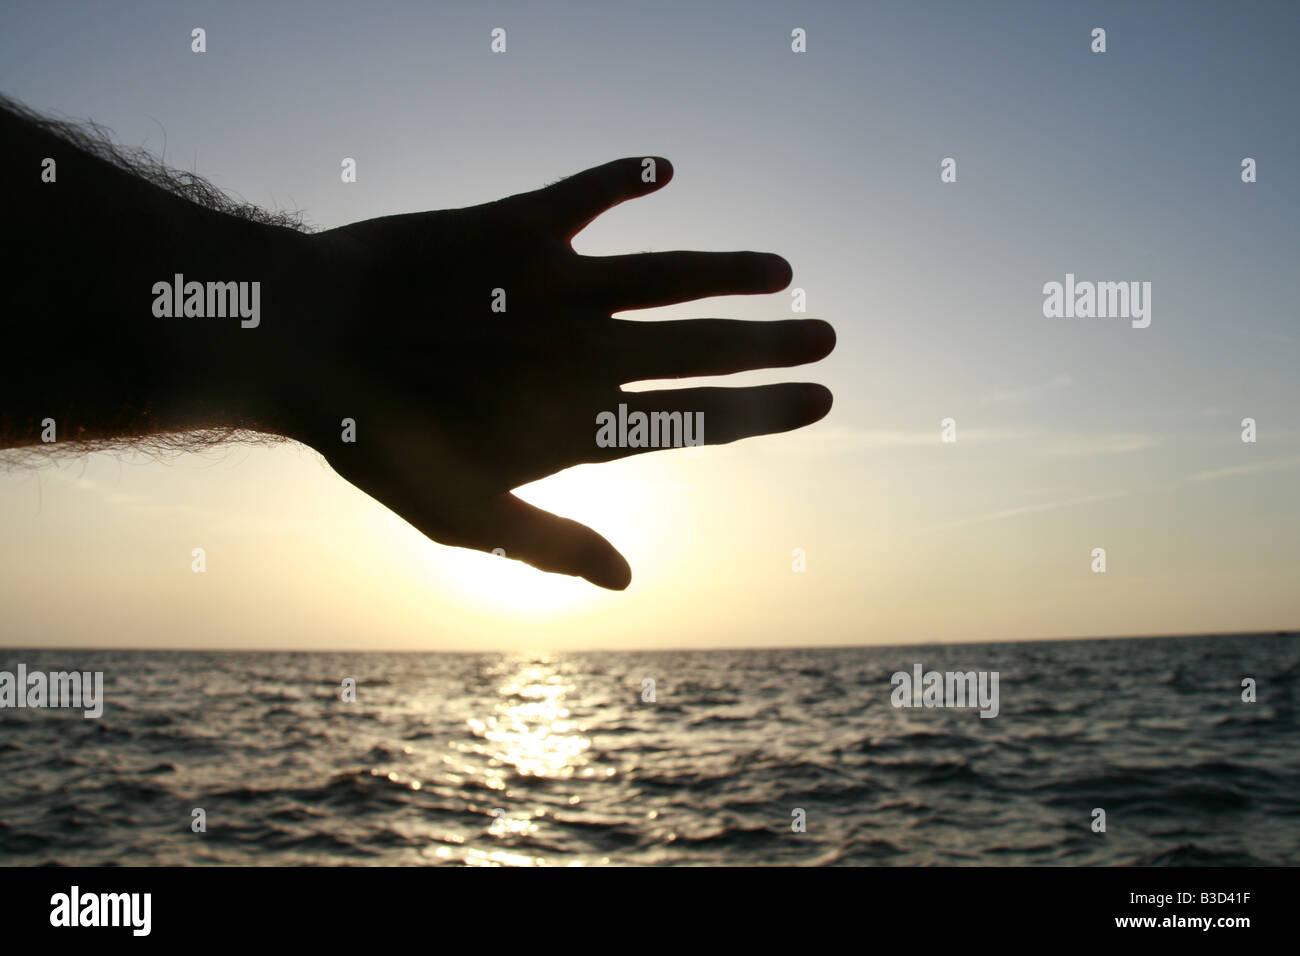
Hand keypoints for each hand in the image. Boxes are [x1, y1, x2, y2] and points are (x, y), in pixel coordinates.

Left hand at [277, 157, 834, 588]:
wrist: (302, 342)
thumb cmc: (377, 442)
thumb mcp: (464, 517)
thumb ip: (553, 545)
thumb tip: (629, 580)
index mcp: (580, 422)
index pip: (700, 419)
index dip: (767, 410)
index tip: (820, 399)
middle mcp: (587, 349)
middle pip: (705, 346)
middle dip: (775, 344)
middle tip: (828, 334)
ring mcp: (557, 283)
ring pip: (671, 272)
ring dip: (731, 270)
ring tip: (781, 268)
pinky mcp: (516, 228)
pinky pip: (588, 193)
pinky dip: (625, 175)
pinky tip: (664, 164)